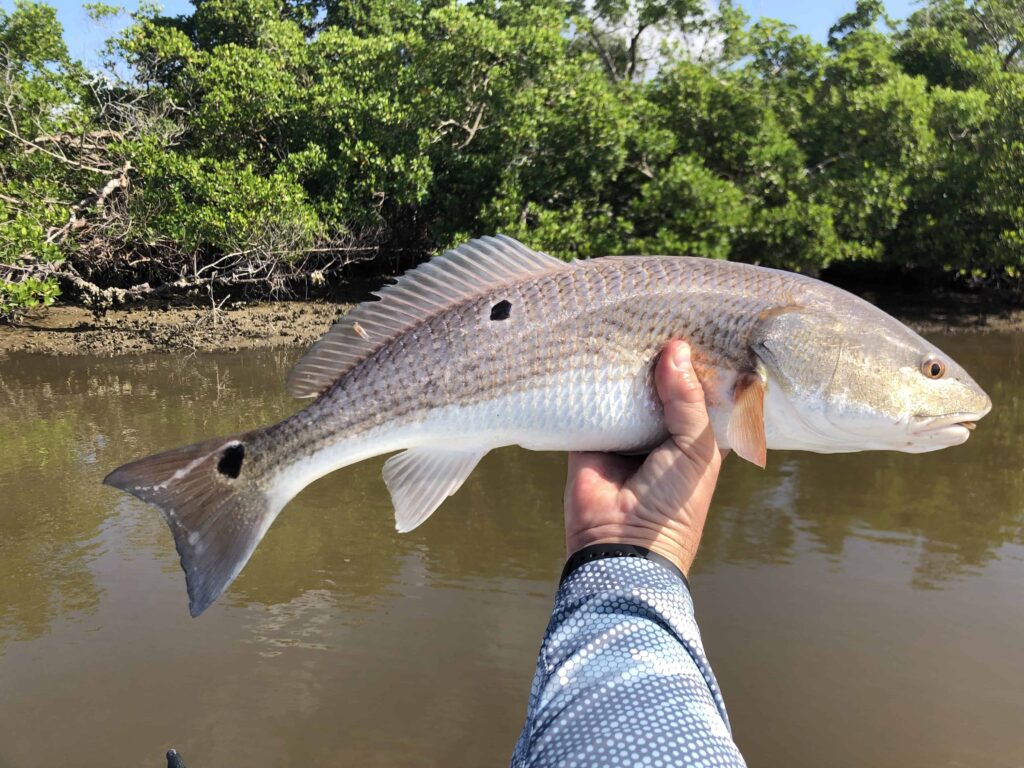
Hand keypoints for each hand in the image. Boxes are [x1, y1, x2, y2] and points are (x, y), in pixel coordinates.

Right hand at [564, 340, 726, 575]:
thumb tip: (674, 348)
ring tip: (628, 321)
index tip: (698, 322)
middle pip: (661, 384)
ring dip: (627, 364)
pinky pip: (592, 400)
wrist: (620, 543)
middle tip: (658, 313)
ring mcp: (624, 432)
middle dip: (660, 357)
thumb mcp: (695, 448)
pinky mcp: (589, 434)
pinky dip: (594, 379)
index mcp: (695, 437)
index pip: (700, 390)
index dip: (699, 362)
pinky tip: (597, 346)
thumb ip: (687, 399)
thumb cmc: (673, 502)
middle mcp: (661, 431)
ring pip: (627, 388)